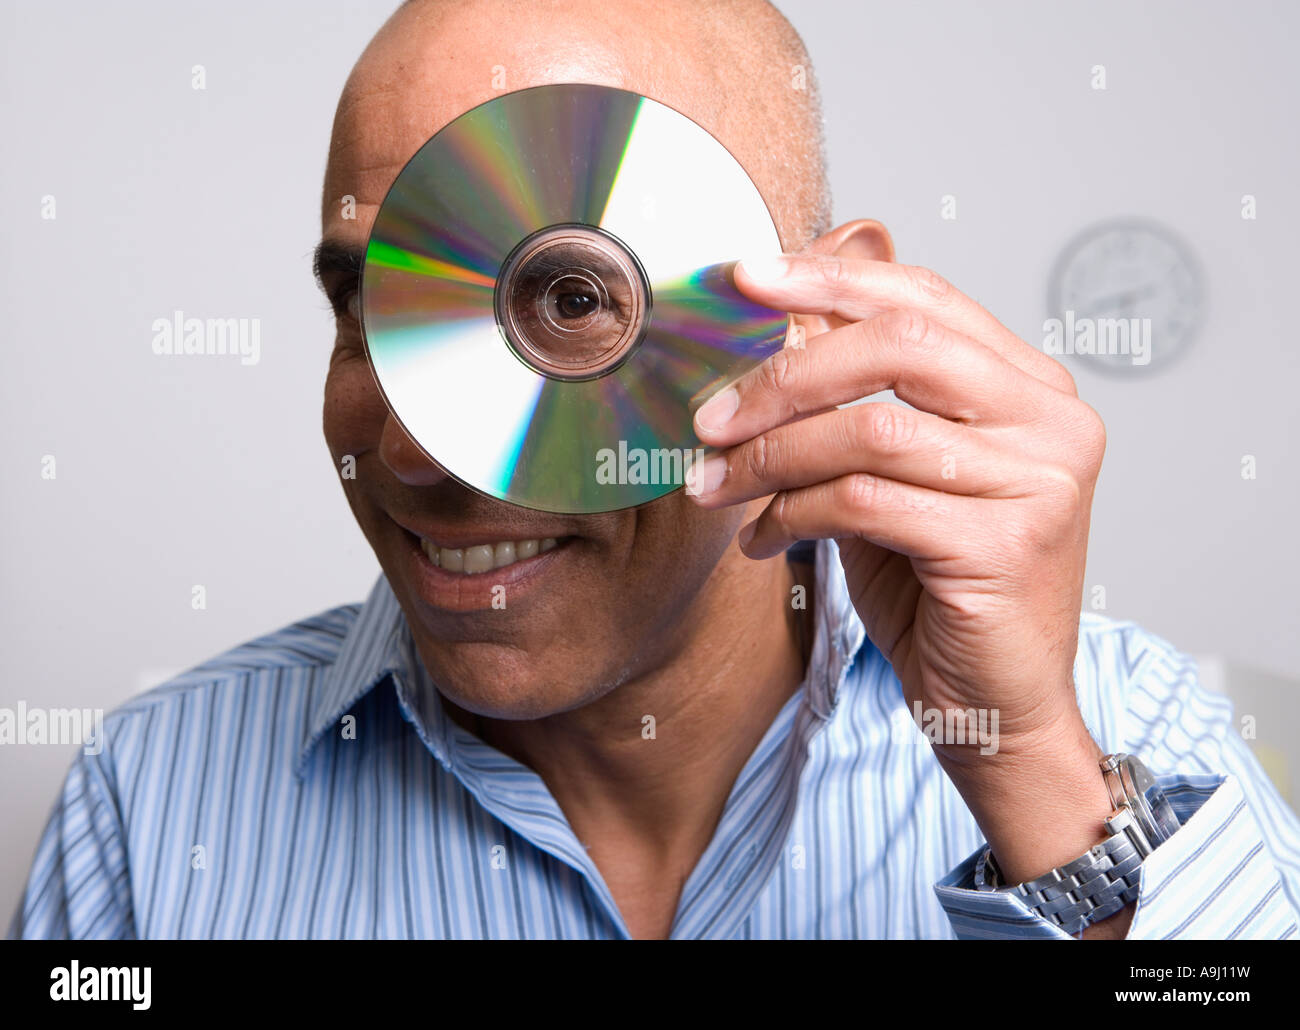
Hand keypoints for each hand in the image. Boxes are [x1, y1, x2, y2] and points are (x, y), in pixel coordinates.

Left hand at [687, 246, 1118, 888]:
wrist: (995, 712)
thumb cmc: (939, 591)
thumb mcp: (890, 479)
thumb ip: (851, 407)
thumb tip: (768, 333)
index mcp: (1030, 388)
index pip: (924, 299)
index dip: (828, 279)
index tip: (744, 277)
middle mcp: (1051, 421)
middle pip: (900, 345)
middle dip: (785, 375)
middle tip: (709, 414)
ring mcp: (1040, 481)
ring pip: (870, 431)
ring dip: (770, 458)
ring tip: (715, 487)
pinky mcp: (1006, 545)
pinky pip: (865, 502)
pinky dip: (794, 514)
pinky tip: (763, 538)